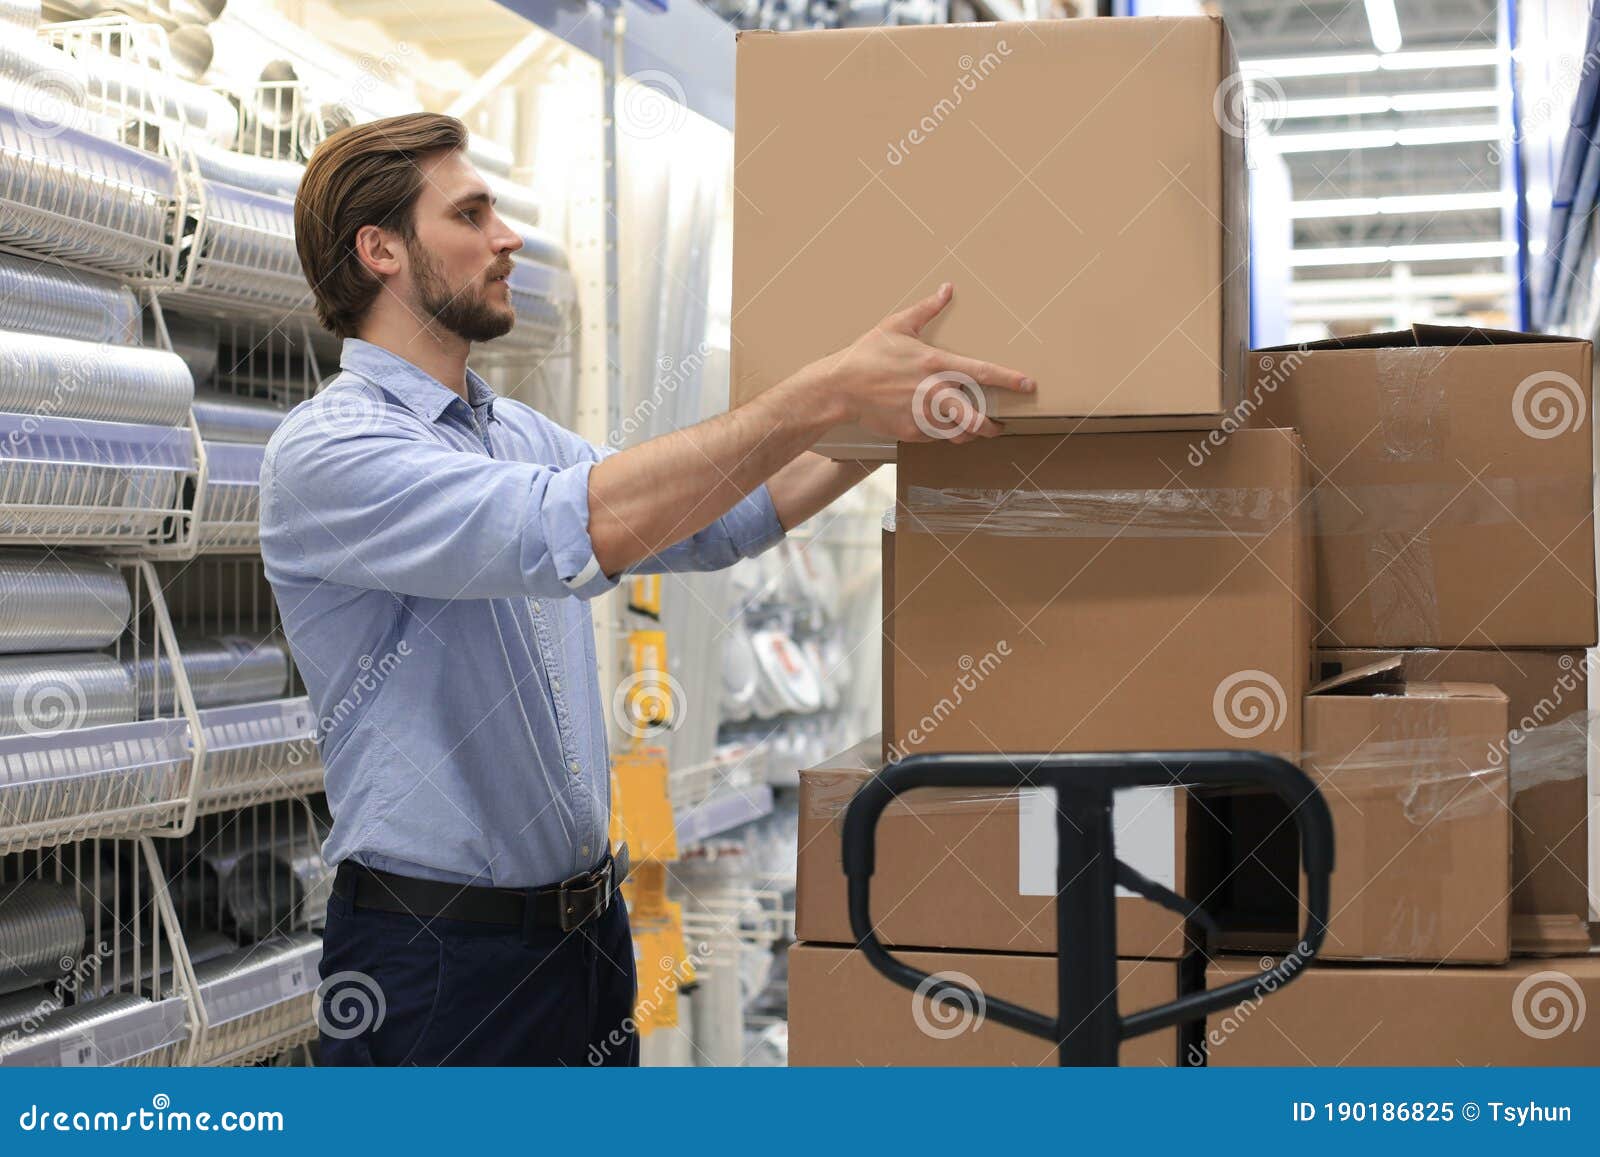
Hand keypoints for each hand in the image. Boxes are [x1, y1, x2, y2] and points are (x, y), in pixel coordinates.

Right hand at [799, 283, 1035, 444]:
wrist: (840, 386)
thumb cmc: (868, 354)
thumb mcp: (897, 324)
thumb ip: (927, 309)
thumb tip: (947, 288)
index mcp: (936, 364)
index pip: (982, 372)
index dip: (1008, 379)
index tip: (1028, 384)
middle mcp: (934, 392)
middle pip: (975, 417)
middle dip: (991, 426)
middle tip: (998, 426)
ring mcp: (922, 415)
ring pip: (958, 432)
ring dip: (968, 433)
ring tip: (972, 431)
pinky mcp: (911, 432)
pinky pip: (934, 437)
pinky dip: (940, 434)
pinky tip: (937, 428)